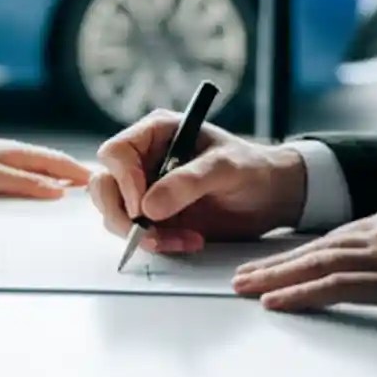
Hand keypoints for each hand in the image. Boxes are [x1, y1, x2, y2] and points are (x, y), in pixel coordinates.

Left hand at [0, 131, 91, 198]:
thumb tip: (58, 190)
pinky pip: (21, 177)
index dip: (82, 175)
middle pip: (52, 166)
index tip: (106, 187)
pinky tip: (35, 194)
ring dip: (56, 182)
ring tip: (74, 197)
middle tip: (98, 196)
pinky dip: (36, 185)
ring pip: (37, 171)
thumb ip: (23, 184)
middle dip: (75, 178)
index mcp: (16, 153)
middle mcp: (11, 154)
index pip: (59, 162)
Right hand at [90, 110, 305, 252]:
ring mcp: (145, 188)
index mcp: (156, 132)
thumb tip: (148, 207)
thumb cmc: (253, 169)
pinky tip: (188, 241)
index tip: (143, 208)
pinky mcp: (153, 215)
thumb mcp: (226, 168)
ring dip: (141, 234)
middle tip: (149, 235)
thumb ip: (188, 182)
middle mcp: (143, 158)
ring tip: (181, 239)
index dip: (123, 180)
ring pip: (114, 212)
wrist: (272, 197)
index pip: (116, 152)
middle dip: (122, 214)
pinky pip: (135, 233)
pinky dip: (156, 243)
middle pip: (104, 184)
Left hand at [233, 207, 376, 331]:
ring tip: (245, 289)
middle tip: (239, 277)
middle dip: (273, 265)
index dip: (293, 254)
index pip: (328, 239)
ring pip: (315, 264)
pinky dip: (300, 294)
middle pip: (312, 249)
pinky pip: (335, 287)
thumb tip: (372, 274)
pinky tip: (277, 302)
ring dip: (275, 278)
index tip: (267, 265)